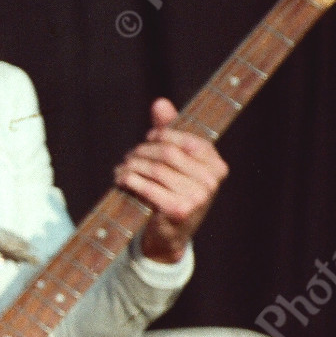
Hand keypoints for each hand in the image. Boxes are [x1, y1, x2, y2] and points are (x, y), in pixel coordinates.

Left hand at [114, 98, 227, 263]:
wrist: (169, 234)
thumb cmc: (172, 191)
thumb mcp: (175, 162)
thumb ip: (169, 131)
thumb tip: (160, 102)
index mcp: (217, 166)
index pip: (187, 140)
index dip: (163, 135)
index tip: (148, 139)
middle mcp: (211, 182)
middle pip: (167, 152)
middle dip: (142, 151)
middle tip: (129, 156)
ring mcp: (197, 197)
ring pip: (154, 168)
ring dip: (131, 166)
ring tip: (122, 168)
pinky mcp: (178, 210)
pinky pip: (146, 186)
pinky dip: (128, 179)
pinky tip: (120, 179)